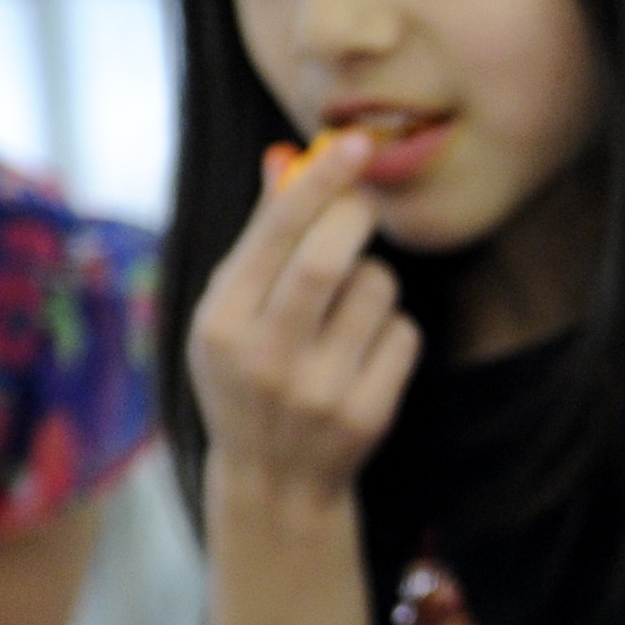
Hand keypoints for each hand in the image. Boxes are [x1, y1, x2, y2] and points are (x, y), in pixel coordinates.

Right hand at [185, 129, 418, 506]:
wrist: (273, 483)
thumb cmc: (249, 376)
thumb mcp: (231, 315)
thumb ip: (260, 239)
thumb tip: (286, 158)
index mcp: (221, 325)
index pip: (274, 236)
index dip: (319, 182)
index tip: (355, 141)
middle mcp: (264, 359)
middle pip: (330, 259)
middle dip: (357, 217)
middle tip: (364, 206)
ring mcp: (317, 393)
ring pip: (377, 290)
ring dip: (375, 280)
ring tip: (349, 309)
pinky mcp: (365, 416)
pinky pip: (403, 334)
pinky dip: (392, 329)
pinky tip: (364, 355)